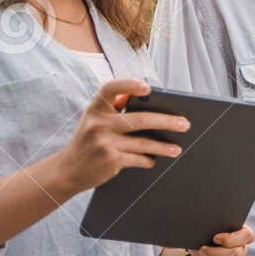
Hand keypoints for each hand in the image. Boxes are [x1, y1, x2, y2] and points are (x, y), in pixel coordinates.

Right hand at [49, 78, 190, 195]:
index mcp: (95, 109)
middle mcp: (98, 124)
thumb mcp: (94, 120)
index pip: (110, 89)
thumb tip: (144, 94)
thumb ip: (114, 107)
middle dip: (166, 122)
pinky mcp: (110, 160)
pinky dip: (148, 160)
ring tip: (177, 149)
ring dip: (163, 147)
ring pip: (143, 143)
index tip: (147, 87)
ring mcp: (104, 142)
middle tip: (185, 124)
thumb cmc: (88, 140)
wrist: (69, 170)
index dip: (128, 85)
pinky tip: (153, 160)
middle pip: (139, 119)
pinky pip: (138, 158)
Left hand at [184, 226, 254, 255]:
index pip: (247, 236)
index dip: (232, 239)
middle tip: (202, 250)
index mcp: (242, 233)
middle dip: (214, 253)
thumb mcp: (211, 226)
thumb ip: (213, 226)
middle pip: (234, 254)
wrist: (202, 245)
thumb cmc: (208, 233)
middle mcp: (242, 249)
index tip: (215, 238)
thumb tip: (202, 230)